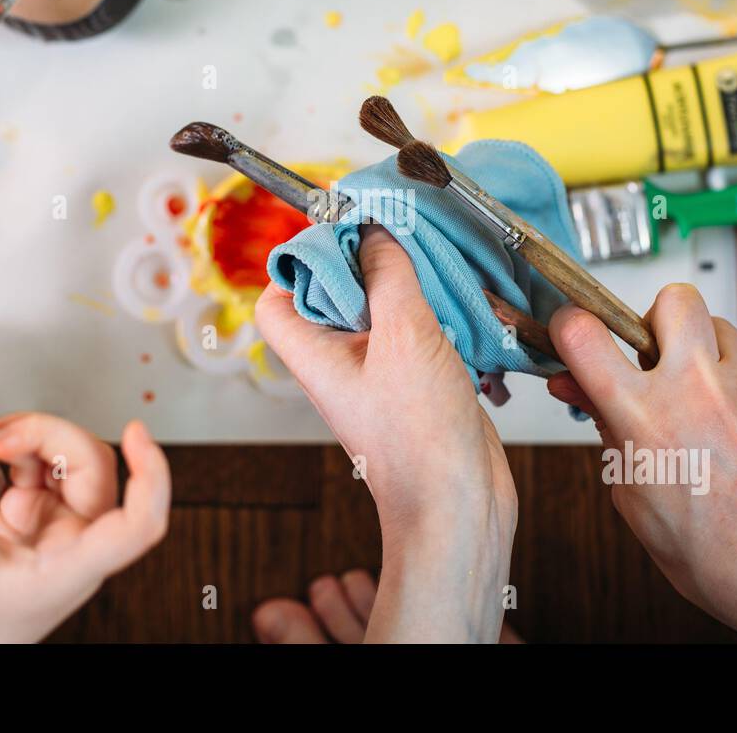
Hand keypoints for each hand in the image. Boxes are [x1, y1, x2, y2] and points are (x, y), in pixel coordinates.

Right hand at [0, 412, 169, 643]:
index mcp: (73, 567)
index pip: (137, 524)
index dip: (150, 476)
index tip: (135, 432)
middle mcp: (79, 542)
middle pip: (93, 467)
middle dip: (46, 436)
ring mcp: (63, 526)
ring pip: (70, 459)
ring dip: (28, 438)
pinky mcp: (44, 515)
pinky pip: (43, 466)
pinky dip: (15, 451)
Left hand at [256, 225, 515, 641]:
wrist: (460, 504)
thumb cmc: (419, 442)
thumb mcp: (404, 338)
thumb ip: (387, 276)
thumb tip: (373, 233)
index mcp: (315, 356)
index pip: (276, 298)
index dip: (297, 260)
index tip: (337, 230)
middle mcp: (340, 363)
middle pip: (332, 293)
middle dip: (364, 259)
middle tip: (395, 235)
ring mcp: (379, 372)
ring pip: (380, 307)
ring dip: (406, 282)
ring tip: (432, 265)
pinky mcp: (417, 379)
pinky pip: (416, 328)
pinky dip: (435, 309)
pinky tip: (460, 303)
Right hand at [546, 284, 736, 640]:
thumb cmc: (710, 551)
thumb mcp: (632, 494)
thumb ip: (606, 427)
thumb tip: (575, 383)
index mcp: (644, 418)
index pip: (585, 334)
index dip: (573, 323)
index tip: (576, 331)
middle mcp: (698, 391)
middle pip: (672, 300)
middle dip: (658, 319)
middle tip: (658, 356)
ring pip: (720, 329)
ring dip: (705, 355)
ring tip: (707, 401)